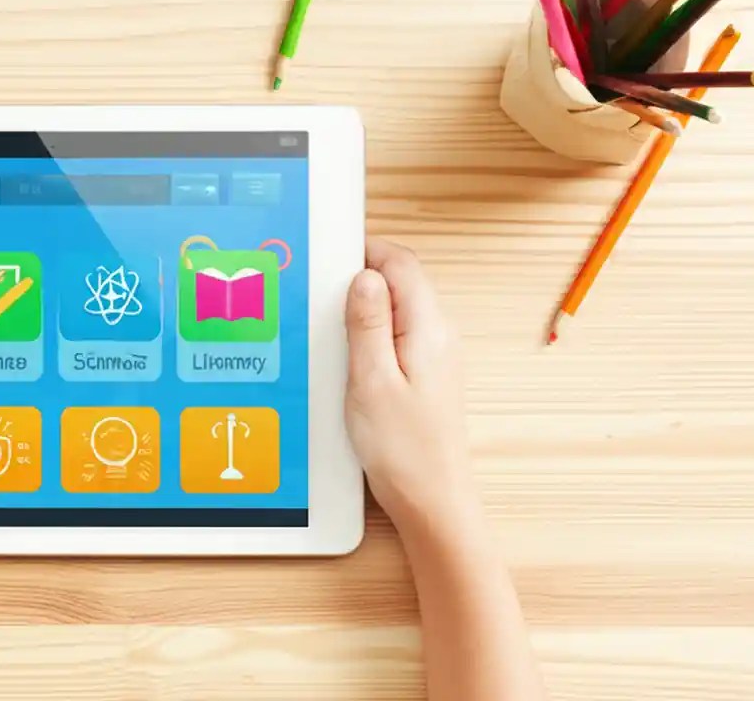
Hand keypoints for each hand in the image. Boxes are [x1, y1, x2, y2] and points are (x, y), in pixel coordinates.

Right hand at [344, 238, 473, 529]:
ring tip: (324, 322)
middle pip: (399, 281)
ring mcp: (432, 356)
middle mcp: (437, 335)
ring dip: (361, 307)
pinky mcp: (423, 376)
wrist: (433, 502)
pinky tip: (343, 354)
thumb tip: (363, 275)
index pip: (401, 263)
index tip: (327, 254)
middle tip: (317, 288)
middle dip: (358, 276)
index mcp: (427, 328)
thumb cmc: (404, 451)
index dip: (364, 249)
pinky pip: (394, 336)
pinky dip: (368, 333)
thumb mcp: (372, 382)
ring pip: (395, 308)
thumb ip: (367, 324)